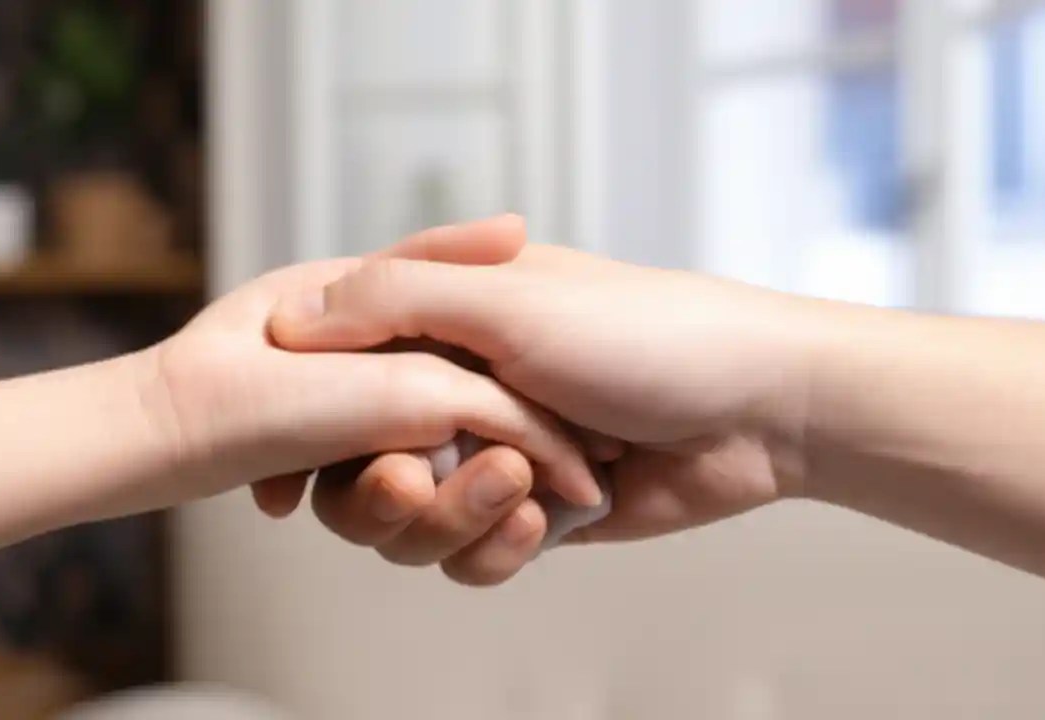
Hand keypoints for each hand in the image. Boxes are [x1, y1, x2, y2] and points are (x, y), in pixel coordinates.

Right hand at [269, 223, 809, 563]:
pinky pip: (472, 557)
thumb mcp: (508, 299)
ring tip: (521, 488)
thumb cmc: (642, 333)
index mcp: (439, 327)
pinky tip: (549, 518)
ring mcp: (491, 459)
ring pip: (411, 527)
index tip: (288, 471)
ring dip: (453, 516)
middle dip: (382, 489)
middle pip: (356, 471)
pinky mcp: (531, 517)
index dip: (308, 429)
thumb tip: (289, 322)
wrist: (757, 407)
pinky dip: (499, 546)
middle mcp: (455, 394)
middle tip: (410, 479)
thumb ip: (394, 303)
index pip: (334, 383)